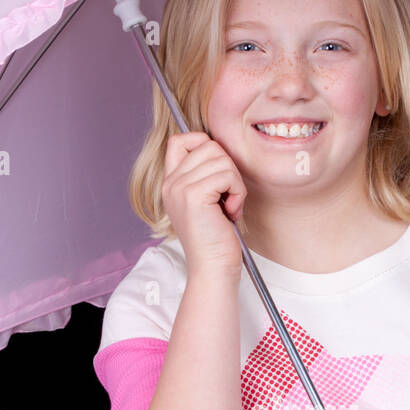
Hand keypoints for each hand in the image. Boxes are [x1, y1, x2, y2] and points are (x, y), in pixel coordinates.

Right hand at [160, 131, 246, 279]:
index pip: (180, 140)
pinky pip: (227, 175)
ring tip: (229, 207)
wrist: (212, 269)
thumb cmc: (216, 240)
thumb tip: (220, 150)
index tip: (219, 172)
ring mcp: (180, 188)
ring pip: (221, 159)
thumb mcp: (206, 202)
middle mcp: (171, 183)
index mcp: (171, 183)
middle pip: (208, 145)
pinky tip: (230, 212)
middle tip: (228, 197)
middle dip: (228, 169)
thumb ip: (205, 175)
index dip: (204, 144)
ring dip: (235, 184)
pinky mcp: (193, 195)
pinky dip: (237, 193)